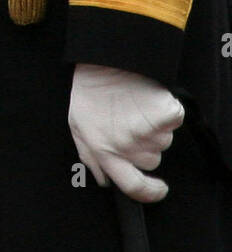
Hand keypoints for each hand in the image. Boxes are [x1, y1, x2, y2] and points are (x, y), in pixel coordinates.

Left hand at [68, 63, 184, 202]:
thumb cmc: (89, 90)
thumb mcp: (77, 127)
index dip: (150, 193)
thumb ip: (90, 158)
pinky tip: (148, 98)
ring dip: (154, 128)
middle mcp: (128, 147)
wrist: (105, 58)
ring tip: (135, 105)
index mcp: (105, 152)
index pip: (133, 187)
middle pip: (151, 161)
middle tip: (131, 121)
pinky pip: (173, 121)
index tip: (159, 190)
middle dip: (144, 146)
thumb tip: (105, 181)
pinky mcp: (165, 116)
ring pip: (162, 141)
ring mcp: (148, 133)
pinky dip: (167, 112)